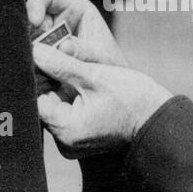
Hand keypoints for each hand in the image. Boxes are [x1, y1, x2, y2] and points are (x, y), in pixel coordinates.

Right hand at [26, 0, 126, 67]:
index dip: (36, 3)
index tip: (34, 22)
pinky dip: (30, 63)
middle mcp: (57, 19)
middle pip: (30, 17)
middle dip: (30, 33)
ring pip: (26, 38)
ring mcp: (46, 37)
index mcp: (75, 7)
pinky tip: (39, 73)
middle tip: (37, 51)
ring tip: (42, 66)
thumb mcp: (100, 56)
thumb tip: (62, 46)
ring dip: (30, 51)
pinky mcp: (41, 55)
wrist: (109, 88)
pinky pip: (28, 55)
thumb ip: (82, 51)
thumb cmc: (109, 65)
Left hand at [34, 37, 172, 153]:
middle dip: (47, 80)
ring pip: (54, 107)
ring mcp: (72, 141)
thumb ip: (61, 63)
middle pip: (43, 104)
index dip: (36, 74)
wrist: (159, 119)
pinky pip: (66, 113)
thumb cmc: (132, 98)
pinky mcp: (80, 136)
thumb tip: (33, 50)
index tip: (42, 54)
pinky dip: (69, 97)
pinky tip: (79, 84)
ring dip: (58, 87)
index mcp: (66, 130)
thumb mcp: (94, 75)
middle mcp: (65, 141)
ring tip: (72, 72)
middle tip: (55, 57)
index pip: (34, 99)